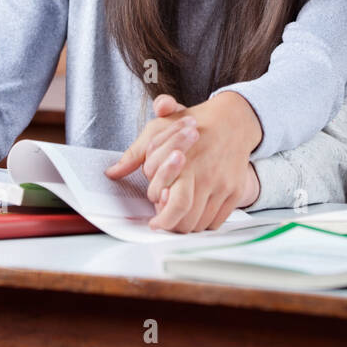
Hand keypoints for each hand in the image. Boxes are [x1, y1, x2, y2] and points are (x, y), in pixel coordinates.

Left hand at [106, 91, 261, 232]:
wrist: (233, 120)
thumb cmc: (193, 123)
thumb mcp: (159, 129)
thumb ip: (135, 154)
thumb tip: (111, 172)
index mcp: (186, 164)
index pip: (173, 205)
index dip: (160, 219)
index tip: (153, 223)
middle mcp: (206, 177)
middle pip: (187, 221)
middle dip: (172, 226)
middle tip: (164, 222)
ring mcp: (223, 185)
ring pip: (202, 224)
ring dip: (188, 226)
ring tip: (179, 216)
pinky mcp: (236, 191)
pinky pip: (218, 221)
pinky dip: (205, 223)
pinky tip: (196, 213)